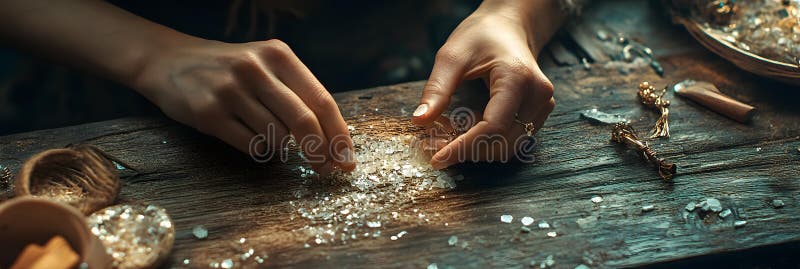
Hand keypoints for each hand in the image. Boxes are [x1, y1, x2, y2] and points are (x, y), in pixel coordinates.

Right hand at [133, 39, 354, 173]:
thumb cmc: (230, 69)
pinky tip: (249, 136)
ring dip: (280, 146)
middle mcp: (255, 69)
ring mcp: (230, 90)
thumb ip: (297, 92)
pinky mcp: (208, 113)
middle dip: (320, 152)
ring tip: (266, 132)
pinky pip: (249, 145)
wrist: (169, 61)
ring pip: (276, 137)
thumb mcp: (266, 64)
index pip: (321, 100)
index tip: (347, 160)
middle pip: (303, 121)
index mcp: (278, 55)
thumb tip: (333, 138)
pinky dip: (257, 149)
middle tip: (326, 170)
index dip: (338, 134)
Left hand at [411, 2, 559, 168]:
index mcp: (518, 78)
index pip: (493, 127)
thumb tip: (420, 121)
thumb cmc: (480, 36)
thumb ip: (437, 89)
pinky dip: (487, 140)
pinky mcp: (538, 113)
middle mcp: (538, 95)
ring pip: (508, 146)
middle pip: (502, 142)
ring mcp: (542, 105)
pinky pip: (511, 138)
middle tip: (434, 146)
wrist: (508, 27)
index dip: (463, 148)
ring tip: (449, 133)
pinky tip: (467, 128)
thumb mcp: (452, 56)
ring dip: (476, 148)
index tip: (437, 159)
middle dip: (467, 150)